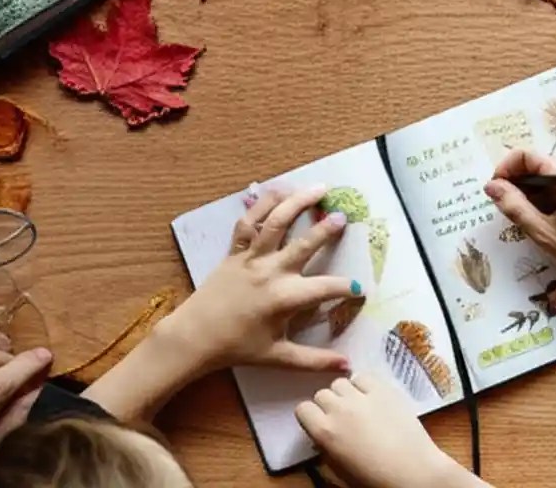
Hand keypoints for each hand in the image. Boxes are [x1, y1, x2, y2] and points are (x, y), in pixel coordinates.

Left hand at [159, 184, 361, 372]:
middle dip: (327, 229)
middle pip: (305, 243)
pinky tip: (277, 192)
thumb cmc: (237, 348)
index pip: (327, 288)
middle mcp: (271, 271)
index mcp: (285, 298)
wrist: (194, 337)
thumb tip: (347, 367)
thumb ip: (314, 361)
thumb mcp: (278, 357)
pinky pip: (248, 222)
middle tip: (343, 216)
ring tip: (317, 189)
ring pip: (277, 222)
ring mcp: (251, 258)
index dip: (347, 288)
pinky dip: (262, 204)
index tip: (361, 288)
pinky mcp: (234, 252)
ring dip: (298, 202)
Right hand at [295, 374, 484, 487]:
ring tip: (357, 407)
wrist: (413, 473)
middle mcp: (339, 410)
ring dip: (345, 393)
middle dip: (329, 405)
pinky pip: (364, 376)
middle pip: (322, 394)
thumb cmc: (376, 479)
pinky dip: (364, 384)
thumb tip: (321, 438)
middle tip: (342, 417)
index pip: (303, 409)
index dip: (311, 416)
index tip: (319, 422)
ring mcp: (362, 397)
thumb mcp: (339, 471)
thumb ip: (325, 449)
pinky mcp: (384, 390)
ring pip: (341, 382)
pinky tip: (371, 397)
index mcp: (324, 432)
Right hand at [485, 150, 555, 371]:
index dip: (506, 168)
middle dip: (516, 183)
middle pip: (539, 166)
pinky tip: (542, 223)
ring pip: (549, 180)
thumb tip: (491, 186)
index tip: (494, 190)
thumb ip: (515, 207)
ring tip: (523, 219)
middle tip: (504, 208)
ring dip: (530, 194)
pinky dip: (545, 201)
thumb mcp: (544, 234)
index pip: (529, 156)